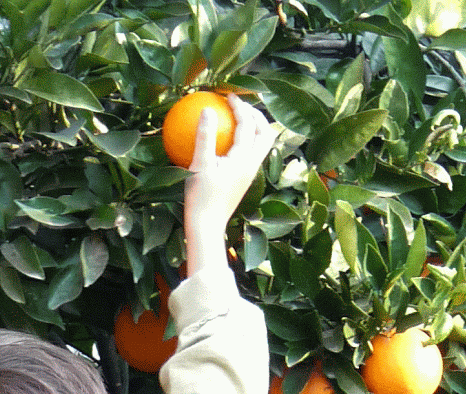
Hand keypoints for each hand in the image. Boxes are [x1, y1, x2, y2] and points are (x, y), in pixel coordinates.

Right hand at [184, 95, 278, 276]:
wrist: (207, 226)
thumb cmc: (200, 197)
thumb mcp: (199, 165)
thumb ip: (205, 136)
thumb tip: (207, 108)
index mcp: (243, 160)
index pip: (247, 125)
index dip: (239, 106)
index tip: (227, 95)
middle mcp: (252, 166)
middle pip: (266, 133)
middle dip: (257, 114)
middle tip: (241, 103)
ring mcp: (250, 173)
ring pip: (262, 144)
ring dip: (254, 127)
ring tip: (238, 117)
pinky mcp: (244, 179)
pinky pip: (250, 153)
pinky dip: (245, 140)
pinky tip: (227, 138)